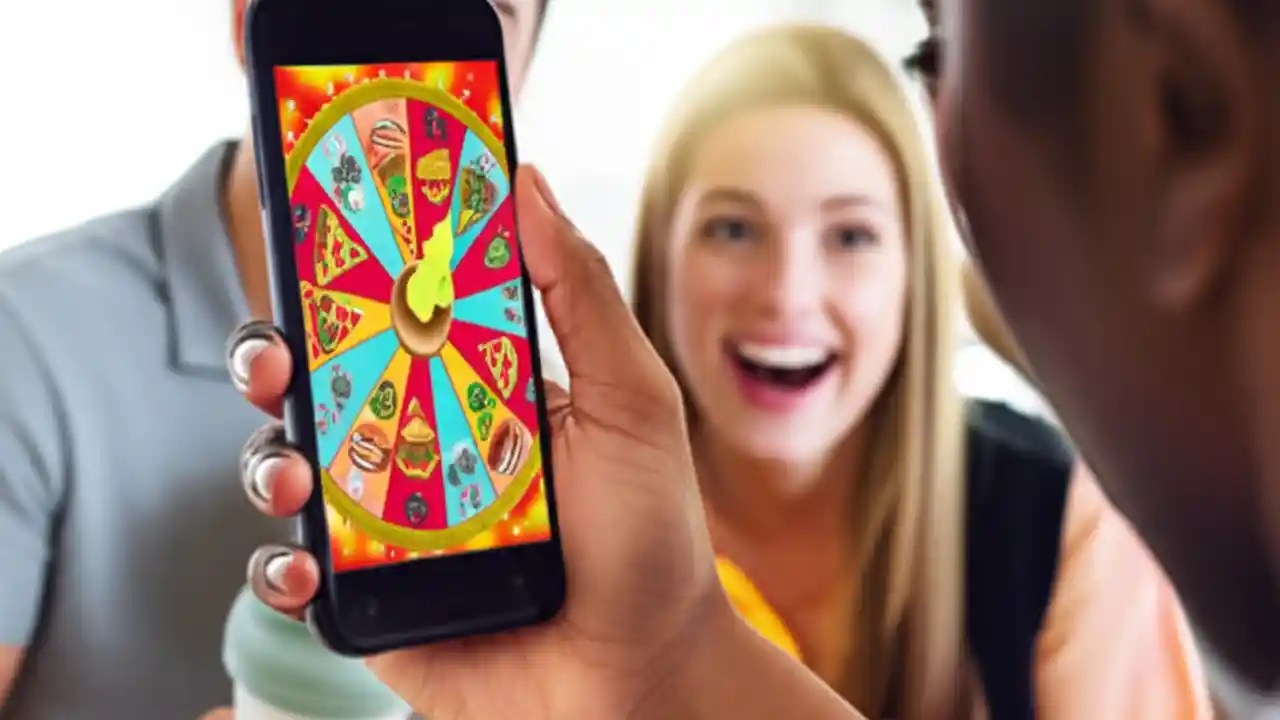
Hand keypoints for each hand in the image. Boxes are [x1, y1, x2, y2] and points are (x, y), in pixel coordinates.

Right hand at [226, 166, 728, 718]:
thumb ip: (578, 294)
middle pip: (319, 387)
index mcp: (473, 391)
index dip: (345, 280)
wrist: (643, 672)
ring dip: (268, 457)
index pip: (391, 318)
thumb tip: (526, 185)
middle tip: (278, 356)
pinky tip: (303, 559)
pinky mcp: (367, 600)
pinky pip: (293, 574)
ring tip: (294, 469)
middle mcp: (419, 450)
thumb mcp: (630, 399)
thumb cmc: (649, 537)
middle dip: (276, 359)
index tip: (316, 241)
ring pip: (291, 470)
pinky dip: (277, 564)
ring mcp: (387, 525)